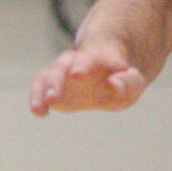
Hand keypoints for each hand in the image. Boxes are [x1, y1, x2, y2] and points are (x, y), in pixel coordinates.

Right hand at [29, 37, 147, 115]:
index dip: (83, 65)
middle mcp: (76, 60)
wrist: (109, 73)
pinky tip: (39, 112)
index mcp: (98, 57)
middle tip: (53, 98)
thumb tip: (113, 83)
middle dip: (57, 81)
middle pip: (62, 65)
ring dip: (44, 91)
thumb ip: (130, 82)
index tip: (77, 75)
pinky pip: (40, 86)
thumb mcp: (134, 82)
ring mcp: (63, 70)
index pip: (89, 58)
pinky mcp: (53, 83)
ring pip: (48, 74)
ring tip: (40, 109)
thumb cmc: (122, 78)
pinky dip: (37, 98)